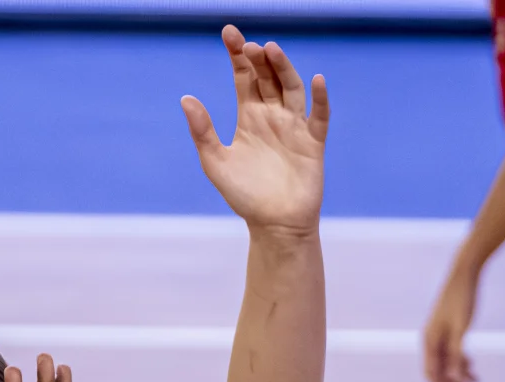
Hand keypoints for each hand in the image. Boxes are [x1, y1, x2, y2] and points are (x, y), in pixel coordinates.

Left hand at [182, 27, 329, 239]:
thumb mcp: (216, 162)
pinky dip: (319, 98)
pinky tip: (316, 81)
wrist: (274, 226)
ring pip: (291, 88)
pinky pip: (319, 116)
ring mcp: (294, 126)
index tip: (229, 32)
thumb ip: (202, 131)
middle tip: (249, 45)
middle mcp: (272, 116)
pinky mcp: (313, 142)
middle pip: (267, 77)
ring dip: (283, 69)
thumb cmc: (244, 196)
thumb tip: (185, 98)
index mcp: (249, 117)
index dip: (237, 55)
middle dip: (258, 59)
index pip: (244, 77)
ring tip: (272, 51)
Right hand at [423, 272, 479, 381]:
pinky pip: (452, 350)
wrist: (464, 273)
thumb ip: (457, 353)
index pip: (431, 372)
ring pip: (446, 360)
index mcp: (429, 339)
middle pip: (438, 369)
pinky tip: (472, 365)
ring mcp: (439, 333)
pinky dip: (461, 360)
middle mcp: (431, 338)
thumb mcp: (461, 328)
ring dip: (459, 372)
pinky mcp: (448, 327)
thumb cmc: (462, 299)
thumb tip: (455, 377)